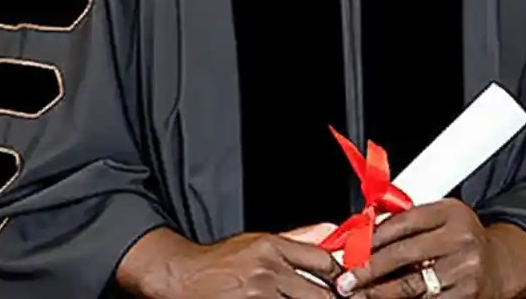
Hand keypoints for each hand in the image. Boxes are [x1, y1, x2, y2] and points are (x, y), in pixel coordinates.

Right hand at [118, 225, 342, 298]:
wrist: (182, 277)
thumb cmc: (219, 261)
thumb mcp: (256, 241)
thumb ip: (295, 240)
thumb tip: (331, 233)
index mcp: (272, 247)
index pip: (323, 262)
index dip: (340, 277)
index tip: (343, 287)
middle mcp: (267, 271)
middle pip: (321, 293)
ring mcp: (258, 295)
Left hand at [332, 199, 525, 298]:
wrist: (500, 266)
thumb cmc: (462, 240)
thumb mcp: (442, 219)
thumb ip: (408, 221)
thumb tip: (363, 231)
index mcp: (452, 213)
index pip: (404, 222)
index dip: (372, 237)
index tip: (351, 248)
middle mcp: (462, 239)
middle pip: (404, 254)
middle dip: (369, 269)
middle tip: (347, 279)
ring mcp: (466, 270)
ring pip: (411, 284)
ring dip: (379, 292)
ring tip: (359, 295)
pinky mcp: (467, 296)